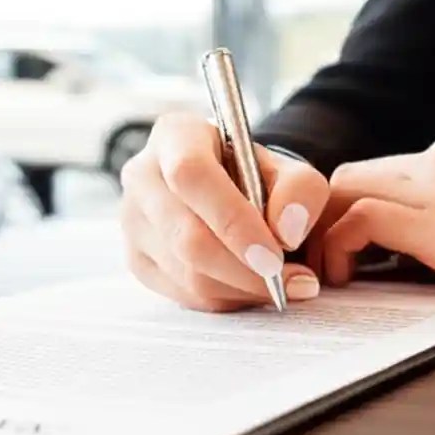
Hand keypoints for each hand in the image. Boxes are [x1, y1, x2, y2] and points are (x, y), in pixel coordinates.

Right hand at [119, 112, 330, 310]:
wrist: (224, 189)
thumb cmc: (251, 175)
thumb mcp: (287, 167)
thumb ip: (300, 190)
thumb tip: (287, 233)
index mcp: (175, 136)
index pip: (191, 176)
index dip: (233, 221)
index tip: (274, 256)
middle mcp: (143, 176)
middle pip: (187, 237)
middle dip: (245, 270)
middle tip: (291, 281)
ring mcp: (133, 222)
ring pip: (188, 273)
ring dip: (243, 288)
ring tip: (280, 283)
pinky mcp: (136, 259)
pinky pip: (185, 293)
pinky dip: (227, 298)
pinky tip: (250, 284)